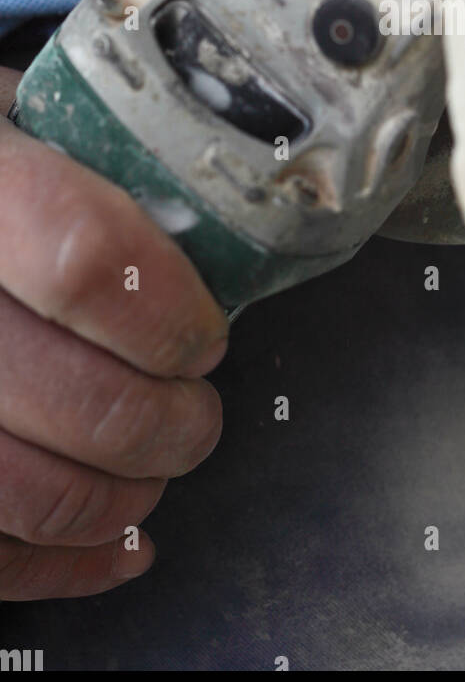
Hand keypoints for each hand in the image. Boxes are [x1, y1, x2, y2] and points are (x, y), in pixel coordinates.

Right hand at [0, 67, 227, 598]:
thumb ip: (106, 165)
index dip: (168, 314)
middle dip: (168, 423)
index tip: (204, 335)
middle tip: (197, 414)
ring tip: (156, 468)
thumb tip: (226, 220)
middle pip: (72, 398)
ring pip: (26, 492)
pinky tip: (117, 543)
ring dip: (124, 498)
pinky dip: (66, 565)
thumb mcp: (22, 117)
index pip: (85, 263)